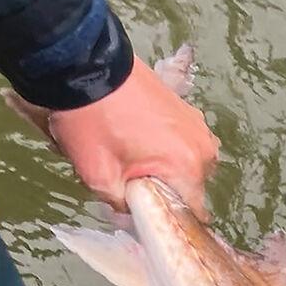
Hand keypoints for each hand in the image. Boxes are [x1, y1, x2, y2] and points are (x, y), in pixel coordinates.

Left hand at [9, 58, 218, 220]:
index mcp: (187, 166)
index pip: (192, 212)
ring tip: (137, 163)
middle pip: (191, 188)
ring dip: (168, 170)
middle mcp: (201, 145)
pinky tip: (142, 144)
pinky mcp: (185, 107)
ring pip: (188, 164)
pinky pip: (184, 141)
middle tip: (135, 186)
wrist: (84, 65)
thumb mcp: (99, 177)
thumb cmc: (92, 122)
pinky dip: (168, 148)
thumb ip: (122, 207)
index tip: (149, 217)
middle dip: (167, 192)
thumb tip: (131, 216)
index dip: (169, 220)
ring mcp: (196, 123)